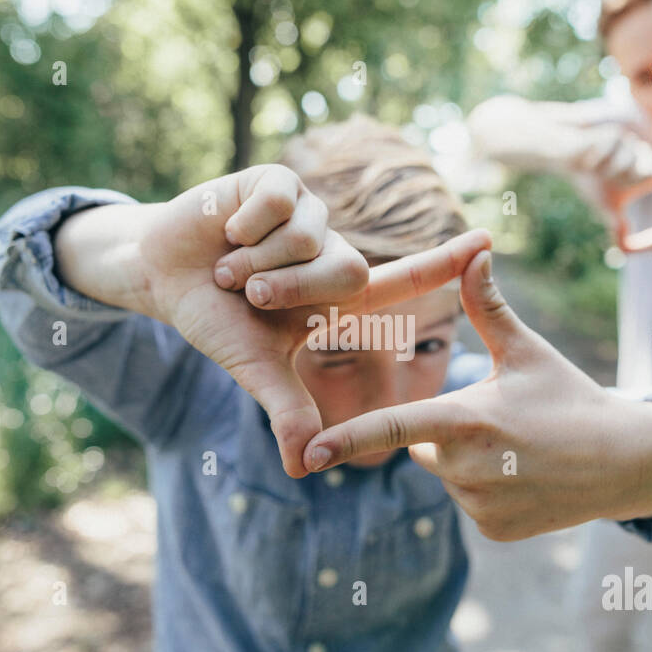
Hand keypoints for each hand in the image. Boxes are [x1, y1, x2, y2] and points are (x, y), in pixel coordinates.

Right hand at [56, 164, 492, 477]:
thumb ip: (287, 410)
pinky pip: (280, 203)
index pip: (400, 280)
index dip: (443, 264)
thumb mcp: (255, 368)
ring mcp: (307, 215)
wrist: (162, 275)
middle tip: (251, 295)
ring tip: (229, 264)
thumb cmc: (216, 320)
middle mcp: (330, 250)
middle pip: (348, 271)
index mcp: (336, 294)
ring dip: (258, 260)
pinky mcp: (278, 182)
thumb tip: (303, 469)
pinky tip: (226, 229)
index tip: (488, 244)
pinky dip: (244, 225)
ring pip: (309, 238)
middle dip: (291, 290)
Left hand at [301, 250, 651, 540]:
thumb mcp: (529, 352)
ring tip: (519, 450)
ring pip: (446, 476)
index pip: (394, 429)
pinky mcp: (494, 531)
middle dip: (444, 432)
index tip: (307, 454)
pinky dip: (487, 490)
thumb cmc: (571, 398)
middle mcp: (467, 469)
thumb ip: (488, 306)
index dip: (346, 440)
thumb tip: (474, 250)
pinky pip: (469, 503)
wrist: (625, 463)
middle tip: (499, 422)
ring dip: (466, 462)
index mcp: (467, 420)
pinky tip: (526, 477)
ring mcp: (481, 506)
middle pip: (421, 447)